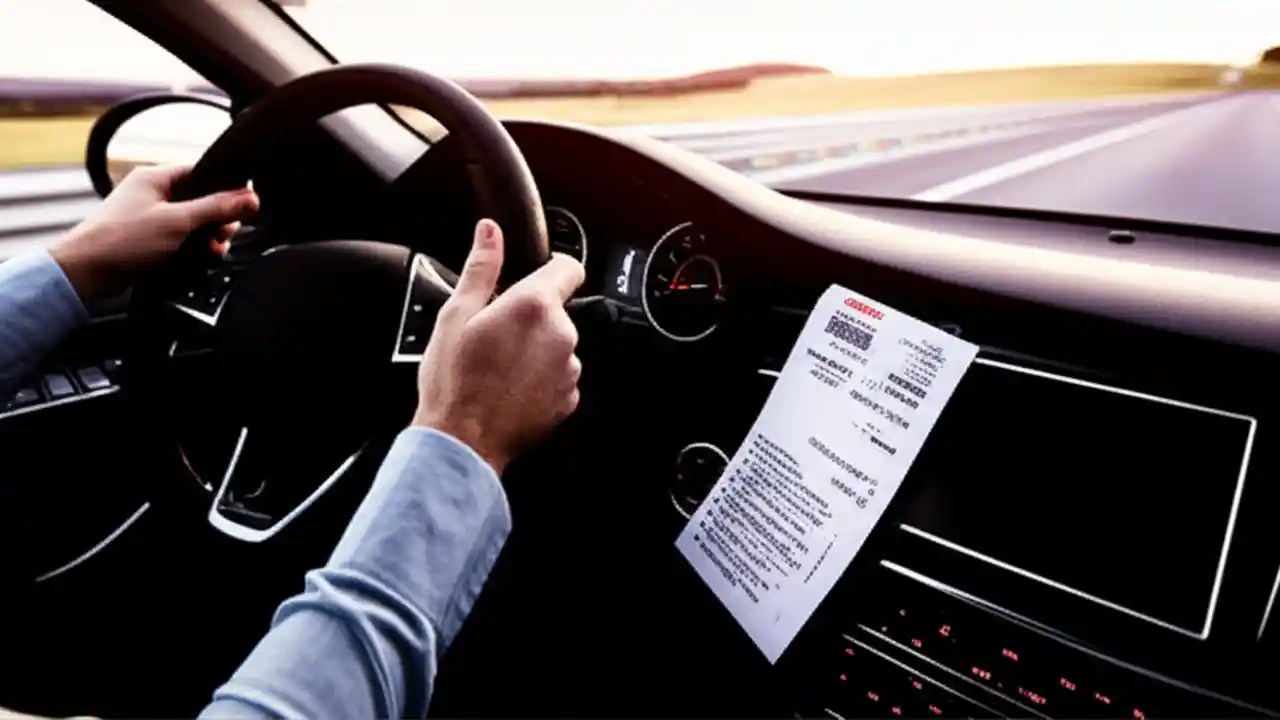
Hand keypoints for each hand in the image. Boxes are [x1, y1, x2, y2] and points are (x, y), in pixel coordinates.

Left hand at [50, 164, 259, 300]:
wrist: (86, 272)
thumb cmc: (121, 240)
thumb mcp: (178, 221)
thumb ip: (216, 208)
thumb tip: (251, 197)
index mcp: (156, 177)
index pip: (203, 173)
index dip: (225, 189)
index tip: (243, 206)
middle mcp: (154, 194)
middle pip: (203, 200)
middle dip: (219, 219)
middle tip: (223, 234)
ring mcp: (152, 218)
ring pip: (195, 222)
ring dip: (209, 237)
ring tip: (213, 250)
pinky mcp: (151, 240)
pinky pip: (183, 239)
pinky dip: (196, 248)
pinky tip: (202, 258)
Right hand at [412, 219, 584, 473]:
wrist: (462, 442)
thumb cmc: (454, 381)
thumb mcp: (457, 314)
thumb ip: (481, 268)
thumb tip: (490, 232)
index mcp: (535, 306)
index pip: (568, 268)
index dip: (553, 267)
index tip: (536, 274)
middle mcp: (561, 335)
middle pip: (557, 311)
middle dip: (531, 317)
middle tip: (495, 334)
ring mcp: (568, 369)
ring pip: (557, 345)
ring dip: (537, 349)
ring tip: (499, 366)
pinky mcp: (568, 399)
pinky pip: (558, 377)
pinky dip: (540, 378)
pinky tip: (509, 388)